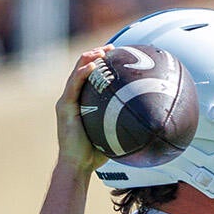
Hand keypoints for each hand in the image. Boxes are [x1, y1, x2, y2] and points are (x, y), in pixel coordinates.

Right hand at [55, 48, 111, 174]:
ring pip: (77, 72)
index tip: (116, 54)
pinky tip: (93, 65)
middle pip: (82, 67)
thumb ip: (123, 122)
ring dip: (90, 58)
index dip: (101, 62)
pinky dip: (82, 73)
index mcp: (82, 101)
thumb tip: (148, 119)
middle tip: (112, 48)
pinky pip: (73, 86)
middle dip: (97, 54)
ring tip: (103, 51)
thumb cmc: (96, 152)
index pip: (90, 75)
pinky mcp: (64, 107)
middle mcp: (72, 97)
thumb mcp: (112, 132)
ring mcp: (67, 101)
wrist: (78, 165)